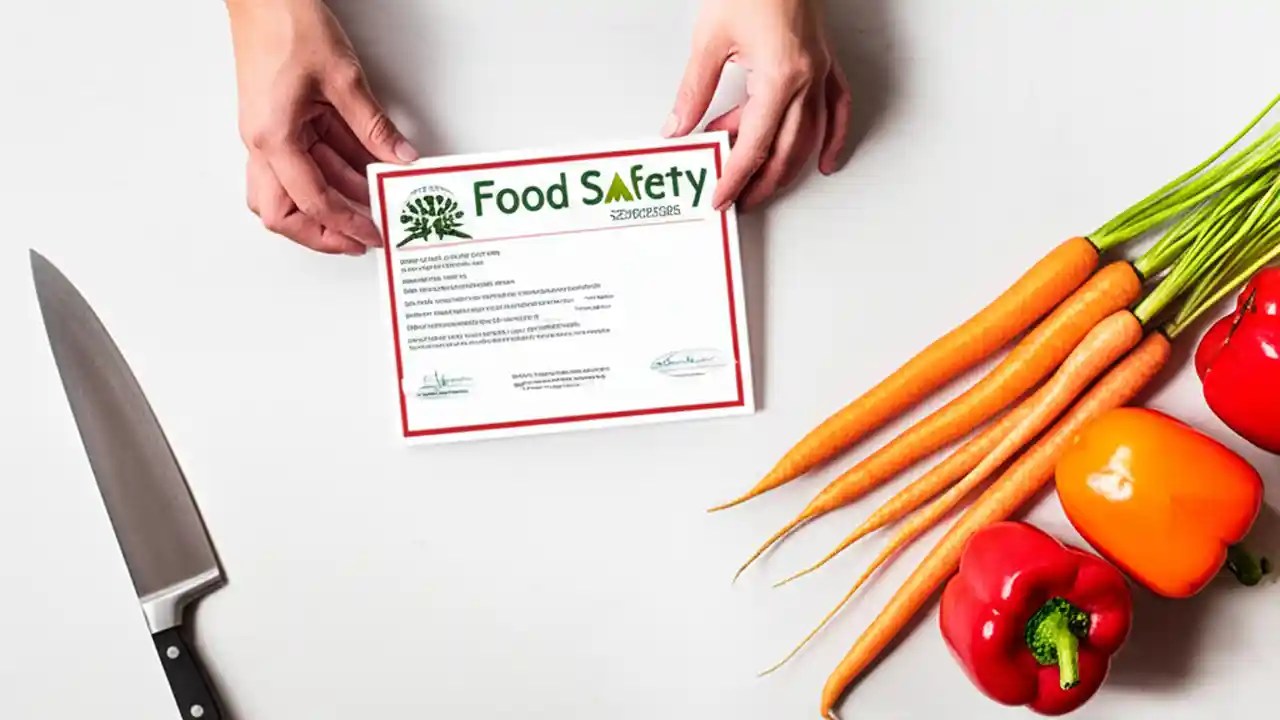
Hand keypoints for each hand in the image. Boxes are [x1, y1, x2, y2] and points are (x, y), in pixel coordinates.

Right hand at [227, 0, 418, 254]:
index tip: (373, 234)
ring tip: (368, 205)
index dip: (346, 224)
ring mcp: (266, 134)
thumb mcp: (343, 79)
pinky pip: (302, 162)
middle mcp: (262, 142)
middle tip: (359, 239)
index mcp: (273, 138)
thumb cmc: (287, 25)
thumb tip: (401, 158)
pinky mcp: (277, 122)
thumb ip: (374, 127)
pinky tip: (361, 173)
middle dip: (321, 232)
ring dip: (330, 202)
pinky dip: (330, 174)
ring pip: (290, 191)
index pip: (312, 201)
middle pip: (282, 212)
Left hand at [665, 0, 851, 210]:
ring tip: (762, 184)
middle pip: (786, 151)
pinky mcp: (824, 65)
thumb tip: (679, 126)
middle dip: (761, 183)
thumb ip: (694, 91)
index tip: (721, 197)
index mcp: (779, 77)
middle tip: (738, 201)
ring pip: (810, 137)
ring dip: (787, 167)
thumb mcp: (709, 40)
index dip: (735, 177)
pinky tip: (824, 161)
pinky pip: (837, 111)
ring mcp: (820, 73)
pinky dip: (832, 139)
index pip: (754, 145)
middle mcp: (806, 80)